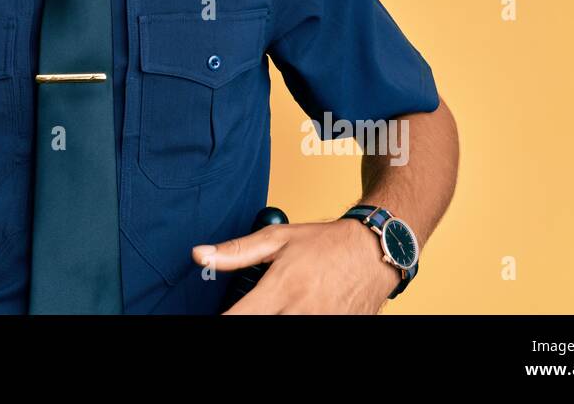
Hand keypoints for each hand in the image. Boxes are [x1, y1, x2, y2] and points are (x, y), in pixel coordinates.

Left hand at [192, 218, 400, 313]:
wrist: (374, 251)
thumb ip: (236, 251)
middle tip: (252, 308)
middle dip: (249, 320)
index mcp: (281, 288)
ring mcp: (320, 323)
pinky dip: (296, 321)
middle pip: (260, 328)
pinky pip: (308, 335)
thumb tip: (200, 255)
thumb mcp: (277, 238)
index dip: (223, 319)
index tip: (220, 316)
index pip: (238, 318)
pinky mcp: (338, 328)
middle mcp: (301, 311)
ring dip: (274, 320)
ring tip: (275, 307)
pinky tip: (293, 311)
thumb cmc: (325, 243)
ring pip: (283, 333)